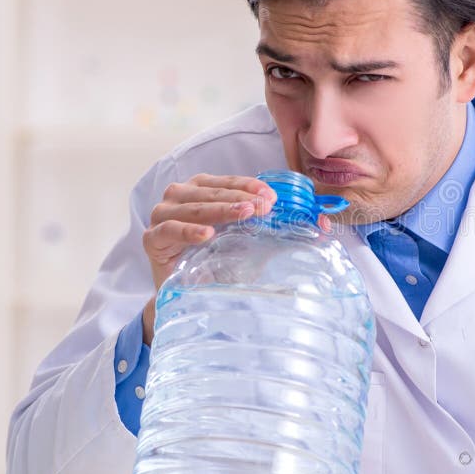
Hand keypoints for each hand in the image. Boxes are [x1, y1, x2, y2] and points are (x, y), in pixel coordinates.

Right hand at [141, 174, 276, 343]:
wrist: (186, 291)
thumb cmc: (216, 259)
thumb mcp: (249, 241)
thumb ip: (280, 229)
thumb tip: (323, 224)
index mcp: (201, 189)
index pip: (227, 182)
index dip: (249, 186)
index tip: (271, 196)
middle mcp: (179, 197)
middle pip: (211, 192)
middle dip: (240, 198)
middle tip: (263, 206)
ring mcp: (162, 215)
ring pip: (192, 206)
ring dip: (220, 209)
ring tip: (244, 214)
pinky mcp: (151, 239)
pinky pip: (169, 230)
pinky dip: (187, 231)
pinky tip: (206, 234)